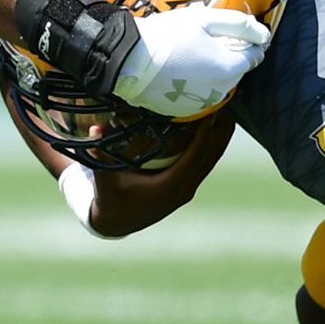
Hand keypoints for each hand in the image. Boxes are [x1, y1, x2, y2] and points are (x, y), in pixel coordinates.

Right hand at [87, 107, 237, 236]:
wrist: (117, 222)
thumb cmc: (112, 199)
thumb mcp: (106, 179)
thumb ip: (101, 155)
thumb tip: (96, 129)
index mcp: (170, 188)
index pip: (195, 158)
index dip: (204, 135)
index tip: (211, 112)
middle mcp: (184, 189)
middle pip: (211, 156)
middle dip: (220, 130)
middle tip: (226, 101)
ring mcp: (187, 188)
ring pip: (212, 159)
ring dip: (221, 135)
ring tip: (228, 108)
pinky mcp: (186, 185)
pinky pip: (206, 161)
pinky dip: (212, 143)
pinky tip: (216, 125)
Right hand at [111, 4, 269, 116]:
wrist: (128, 60)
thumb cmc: (167, 36)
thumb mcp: (205, 19)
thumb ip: (240, 25)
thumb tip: (264, 34)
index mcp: (229, 69)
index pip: (254, 56)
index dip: (251, 41)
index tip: (240, 31)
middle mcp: (220, 91)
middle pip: (235, 69)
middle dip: (228, 53)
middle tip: (206, 36)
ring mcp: (201, 103)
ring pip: (216, 82)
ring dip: (211, 67)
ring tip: (189, 50)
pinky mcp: (183, 109)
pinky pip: (197, 92)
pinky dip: (194, 80)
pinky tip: (178, 66)